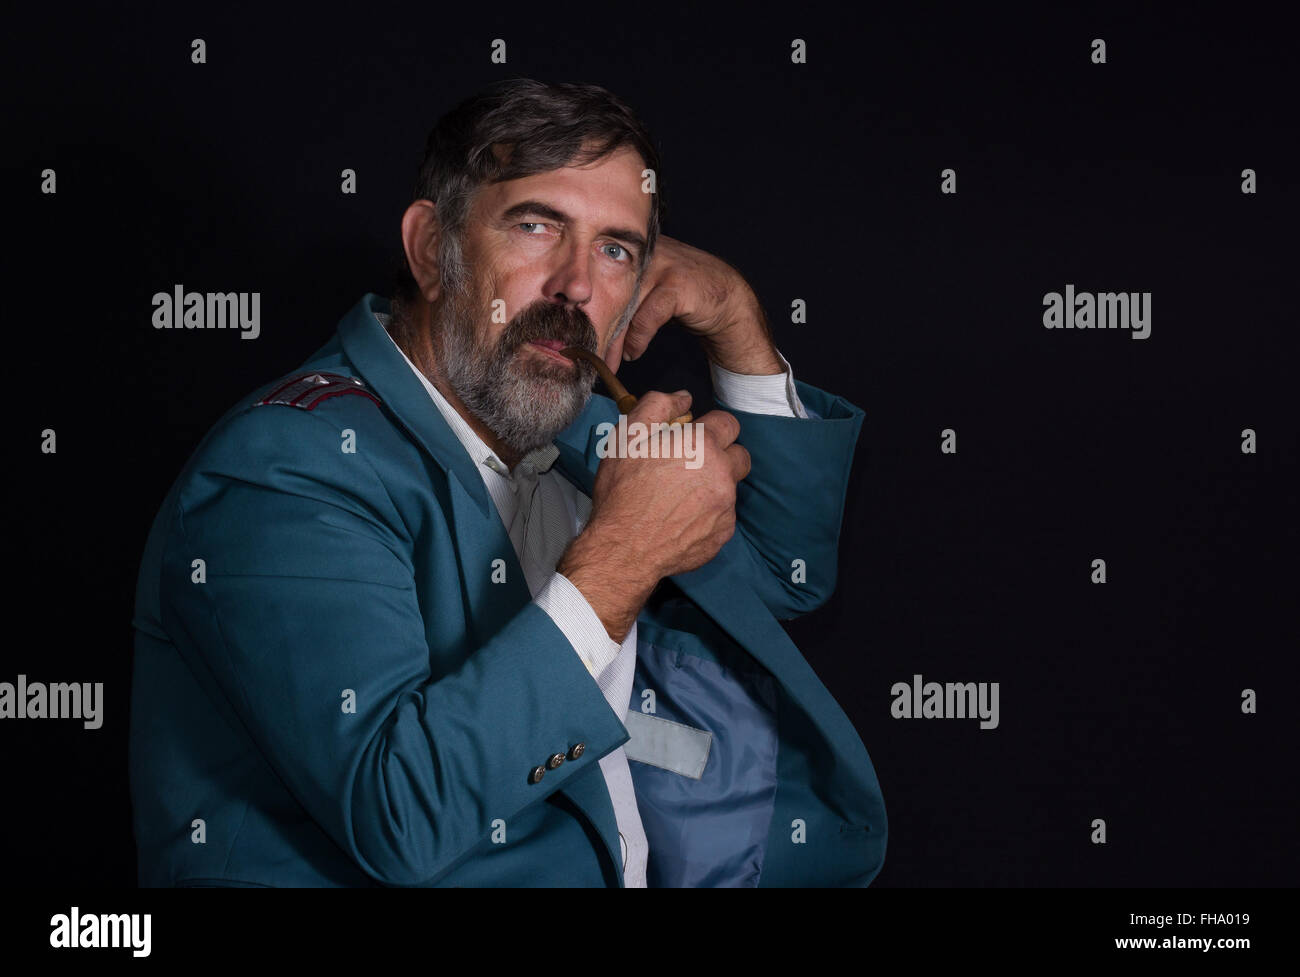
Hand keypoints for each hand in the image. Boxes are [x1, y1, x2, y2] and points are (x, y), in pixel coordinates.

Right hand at [556, 390, 751, 641]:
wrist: (624, 547)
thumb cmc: (623, 491)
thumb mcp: (628, 437)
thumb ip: (658, 405)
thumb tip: (684, 398)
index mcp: (703, 446)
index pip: (729, 423)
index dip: (711, 426)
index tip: (692, 438)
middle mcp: (723, 475)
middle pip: (740, 455)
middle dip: (722, 455)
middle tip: (691, 466)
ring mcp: (726, 508)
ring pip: (730, 487)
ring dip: (713, 486)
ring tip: (680, 496)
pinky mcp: (723, 535)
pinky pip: (723, 517)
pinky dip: (708, 515)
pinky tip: (681, 519)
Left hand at [603, 235, 783, 376]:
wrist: (729, 300)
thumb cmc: (683, 298)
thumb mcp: (646, 296)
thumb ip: (621, 302)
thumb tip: (587, 327)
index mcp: (633, 250)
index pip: (600, 276)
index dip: (587, 308)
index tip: (577, 336)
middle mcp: (646, 252)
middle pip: (610, 289)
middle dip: (598, 325)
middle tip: (587, 353)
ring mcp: (663, 264)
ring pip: (626, 303)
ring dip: (615, 336)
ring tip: (608, 359)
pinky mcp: (678, 284)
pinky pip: (648, 314)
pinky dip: (639, 337)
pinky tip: (634, 352)